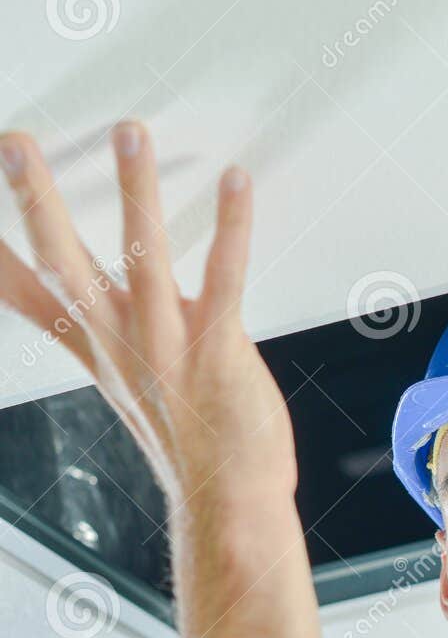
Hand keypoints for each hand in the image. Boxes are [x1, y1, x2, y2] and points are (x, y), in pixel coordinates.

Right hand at [0, 120, 297, 511]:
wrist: (229, 504)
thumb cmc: (191, 444)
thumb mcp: (132, 384)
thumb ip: (113, 330)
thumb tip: (102, 284)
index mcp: (95, 348)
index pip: (25, 295)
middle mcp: (120, 343)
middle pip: (63, 264)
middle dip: (38, 202)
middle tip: (16, 144)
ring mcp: (166, 346)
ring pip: (143, 257)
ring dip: (135, 191)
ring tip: (130, 133)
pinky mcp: (217, 350)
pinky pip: (223, 278)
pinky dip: (231, 227)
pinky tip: (235, 182)